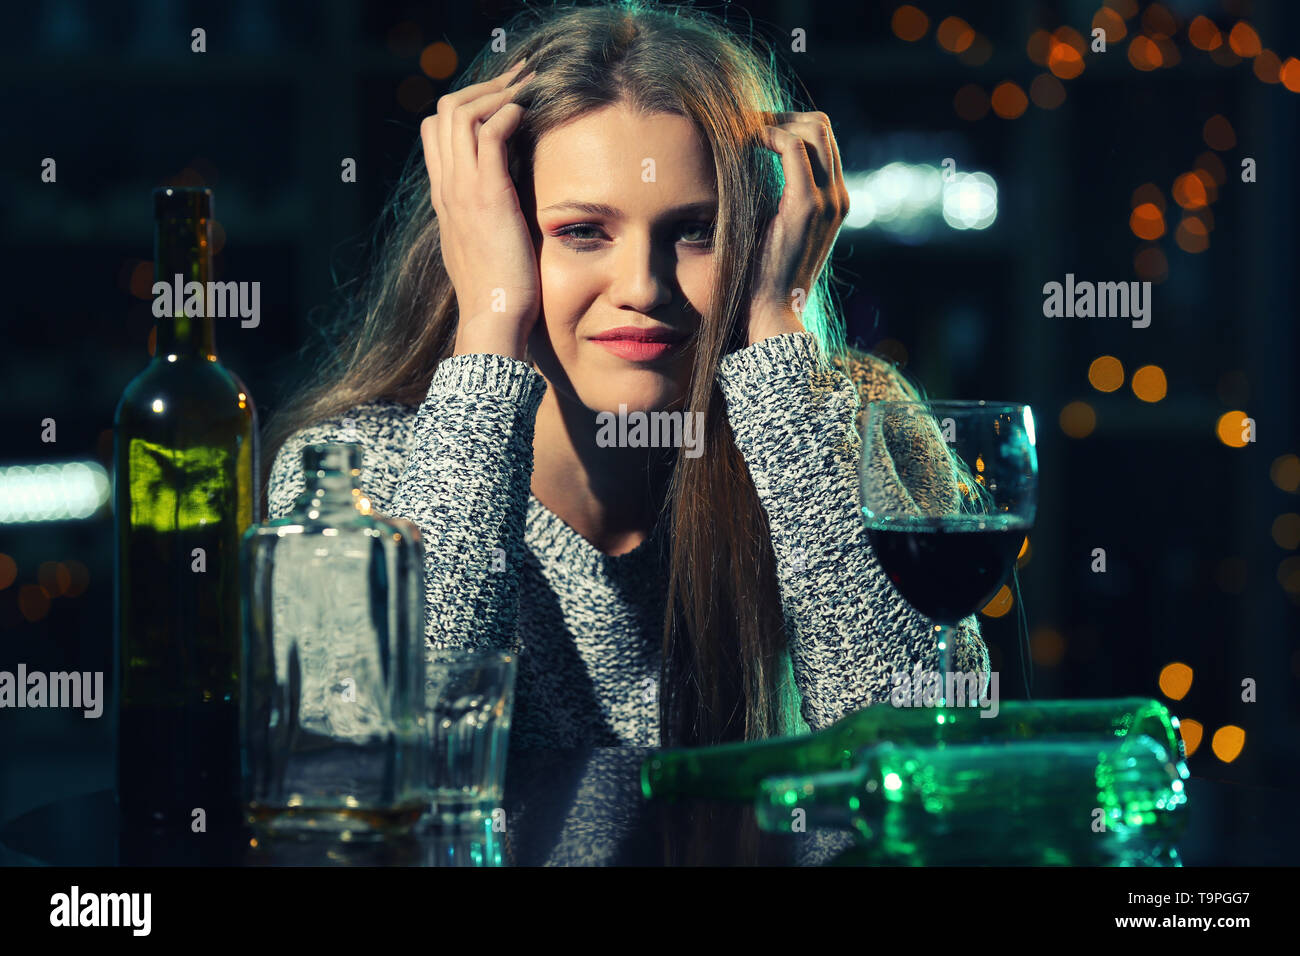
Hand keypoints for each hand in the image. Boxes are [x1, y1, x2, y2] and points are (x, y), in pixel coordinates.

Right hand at [421, 60, 539, 359]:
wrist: (493, 320)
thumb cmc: (498, 293)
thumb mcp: (485, 249)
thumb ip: (486, 221)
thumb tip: (506, 208)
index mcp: (445, 199)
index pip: (437, 133)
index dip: (467, 109)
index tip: (504, 104)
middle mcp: (447, 188)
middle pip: (444, 112)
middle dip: (483, 89)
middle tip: (519, 82)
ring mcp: (463, 190)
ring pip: (461, 112)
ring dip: (496, 93)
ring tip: (527, 89)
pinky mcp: (487, 195)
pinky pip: (489, 133)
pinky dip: (508, 114)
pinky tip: (528, 115)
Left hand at [748, 111, 849, 345]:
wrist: (771, 312)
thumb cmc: (762, 278)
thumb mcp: (771, 232)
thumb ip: (772, 202)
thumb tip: (744, 174)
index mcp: (832, 202)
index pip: (820, 141)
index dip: (785, 124)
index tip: (749, 129)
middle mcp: (837, 197)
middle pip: (821, 126)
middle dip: (780, 115)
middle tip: (742, 122)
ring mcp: (828, 199)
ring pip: (813, 129)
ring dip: (773, 121)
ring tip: (739, 129)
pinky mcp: (808, 205)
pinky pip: (792, 148)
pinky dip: (767, 136)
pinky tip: (741, 143)